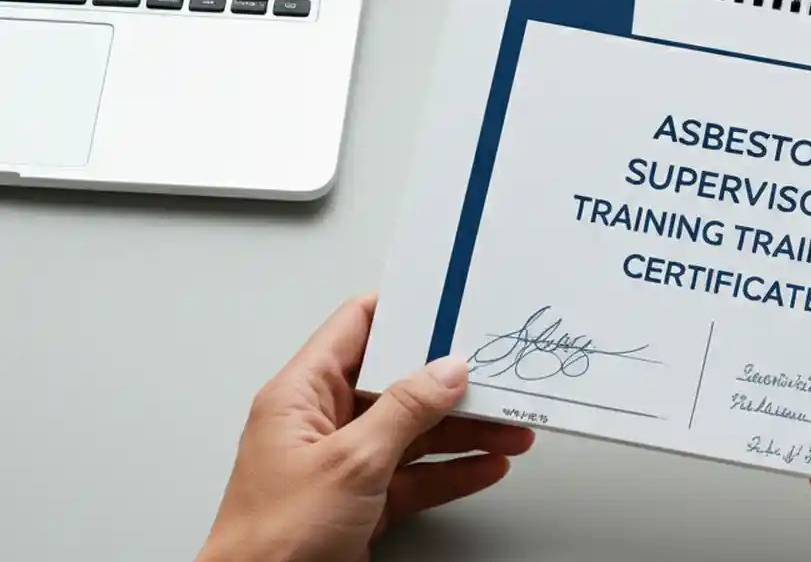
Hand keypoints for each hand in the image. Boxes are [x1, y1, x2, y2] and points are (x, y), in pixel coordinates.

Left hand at [198, 295, 535, 561]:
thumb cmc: (271, 539)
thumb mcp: (350, 462)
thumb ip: (404, 411)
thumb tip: (445, 371)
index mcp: (301, 395)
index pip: (356, 328)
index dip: (403, 310)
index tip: (449, 303)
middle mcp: (322, 423)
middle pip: (397, 384)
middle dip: (451, 382)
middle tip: (495, 374)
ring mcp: (345, 463)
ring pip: (415, 433)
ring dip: (465, 432)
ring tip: (510, 429)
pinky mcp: (363, 502)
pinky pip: (417, 475)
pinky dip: (453, 471)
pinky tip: (486, 466)